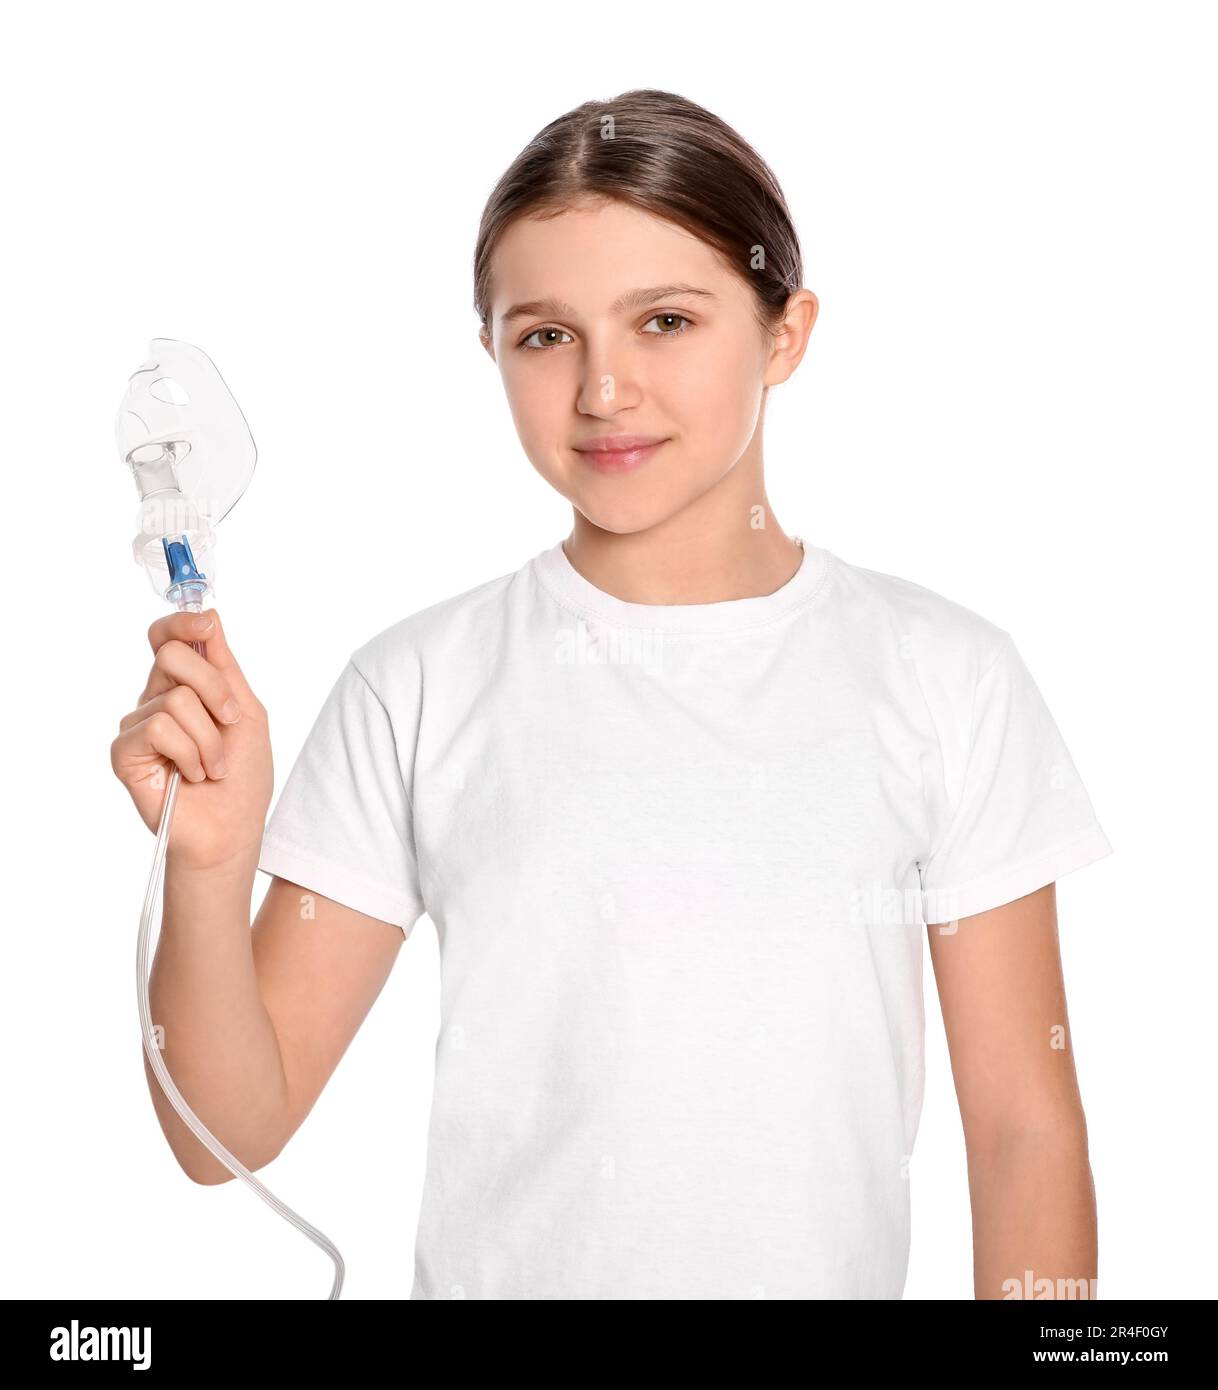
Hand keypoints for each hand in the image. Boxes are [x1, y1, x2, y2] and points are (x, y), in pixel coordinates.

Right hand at [110, 607, 272, 871]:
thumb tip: (209, 616)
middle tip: (233, 723)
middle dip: (214, 689)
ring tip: (213, 766)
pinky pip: (159, 728)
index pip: (168, 639)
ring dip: (210, 738)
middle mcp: (156, 700)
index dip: (182, 624)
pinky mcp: (124, 752)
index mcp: (185, 686)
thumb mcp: (247, 713)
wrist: (232, 829)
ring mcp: (138, 725)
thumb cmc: (243, 777)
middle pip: (172, 656)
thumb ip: (225, 667)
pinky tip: (192, 776)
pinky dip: (190, 753)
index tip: (206, 625)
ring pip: (174, 698)